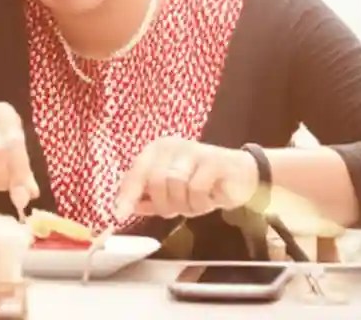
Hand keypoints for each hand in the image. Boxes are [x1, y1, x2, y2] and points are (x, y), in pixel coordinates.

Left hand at [114, 138, 258, 219]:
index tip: (119, 214)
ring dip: (185, 205)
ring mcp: (194, 151)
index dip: (127, 194)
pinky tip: (210, 199)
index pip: (137, 172)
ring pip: (176, 186)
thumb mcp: (171, 193)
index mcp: (157, 150)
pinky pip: (197, 190)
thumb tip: (121, 210)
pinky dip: (201, 203)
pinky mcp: (214, 161)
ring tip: (196, 203)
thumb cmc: (201, 183)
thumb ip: (147, 199)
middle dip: (165, 204)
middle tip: (178, 210)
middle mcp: (173, 146)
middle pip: (156, 181)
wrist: (241, 177)